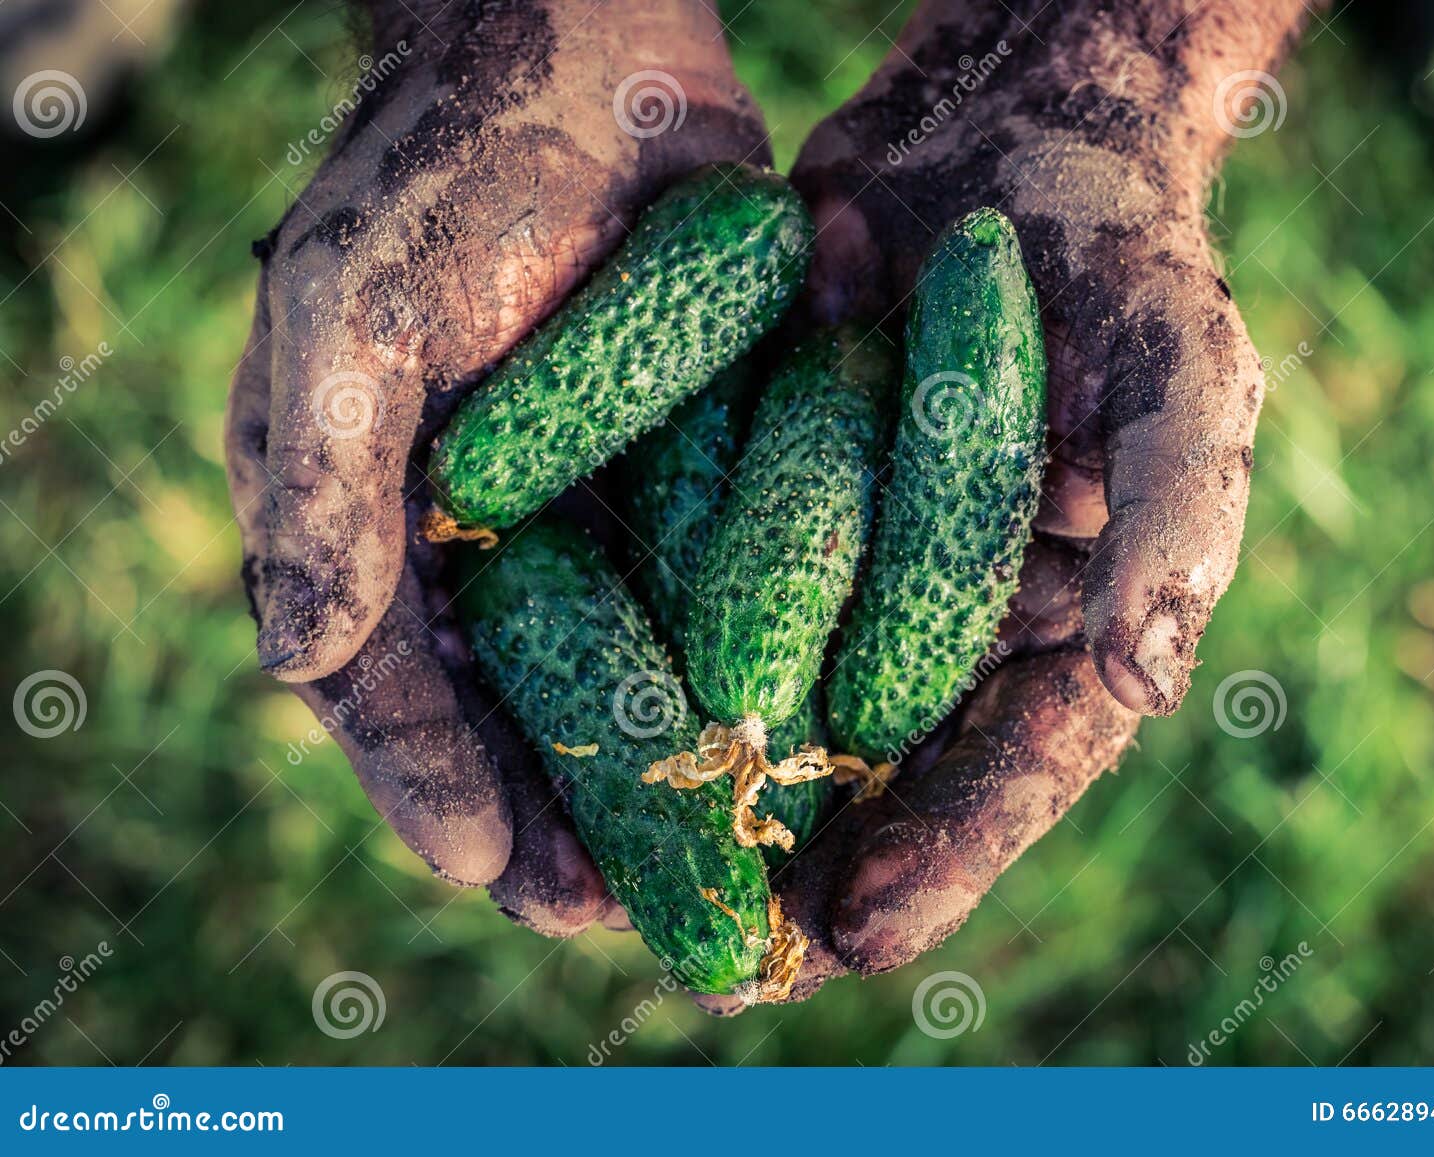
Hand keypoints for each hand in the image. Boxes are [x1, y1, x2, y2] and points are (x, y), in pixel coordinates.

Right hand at [224, 0, 768, 908]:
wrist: (584, 52)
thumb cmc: (445, 177)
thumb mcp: (351, 325)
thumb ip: (323, 496)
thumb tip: (298, 665)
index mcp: (374, 518)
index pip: (393, 684)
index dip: (436, 781)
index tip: (494, 872)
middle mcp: (483, 535)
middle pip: (517, 708)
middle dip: (561, 812)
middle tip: (615, 912)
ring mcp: (590, 508)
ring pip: (621, 673)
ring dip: (660, 771)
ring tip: (712, 859)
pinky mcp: (687, 469)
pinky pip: (709, 588)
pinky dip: (740, 664)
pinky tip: (793, 733)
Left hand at [700, 0, 1308, 1004]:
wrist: (1007, 119)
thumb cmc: (1123, 254)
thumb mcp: (1182, 377)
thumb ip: (1173, 522)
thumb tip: (1143, 676)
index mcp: (1059, 619)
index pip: (1008, 764)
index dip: (944, 853)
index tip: (858, 937)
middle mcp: (949, 610)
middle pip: (878, 764)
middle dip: (804, 859)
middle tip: (723, 960)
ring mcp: (853, 554)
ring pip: (777, 696)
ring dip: (708, 784)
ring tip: (630, 880)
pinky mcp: (767, 487)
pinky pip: (705, 581)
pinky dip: (649, 644)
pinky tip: (575, 712)